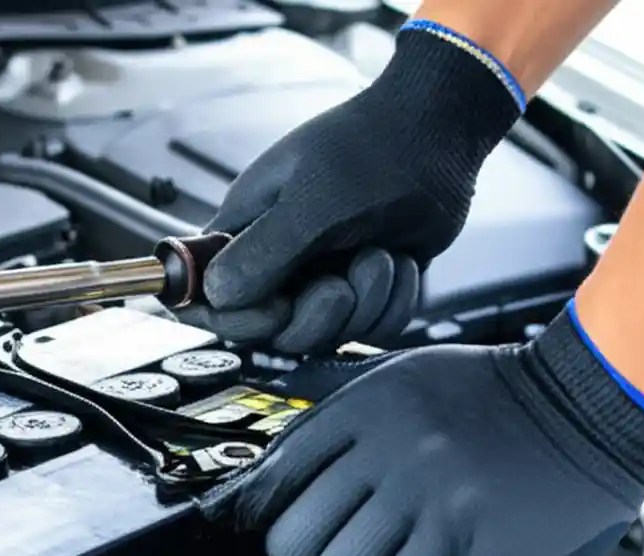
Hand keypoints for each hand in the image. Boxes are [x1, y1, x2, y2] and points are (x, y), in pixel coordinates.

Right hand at [179, 29, 520, 353]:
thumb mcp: (314, 200)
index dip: (230, 318)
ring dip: (363, 303)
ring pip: (325, 335)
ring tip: (380, 254)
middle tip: (339, 285)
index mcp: (244, 229)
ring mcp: (319, 275)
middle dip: (313, 317)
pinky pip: (370, 329)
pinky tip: (402, 260)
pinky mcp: (363, 288)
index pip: (204, 296)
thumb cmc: (370, 149)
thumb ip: (263, 251)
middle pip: (269, 331)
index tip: (273, 309)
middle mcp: (275, 259)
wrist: (438, 132)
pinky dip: (394, 302)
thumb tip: (214, 294)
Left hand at [200, 311, 643, 555]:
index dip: (265, 535)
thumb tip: (253, 494)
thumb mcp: (388, 382)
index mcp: (365, 418)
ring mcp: (450, 519)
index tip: (275, 551)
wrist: (586, 400)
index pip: (274, 497)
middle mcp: (400, 468)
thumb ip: (323, 431)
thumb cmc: (479, 394)